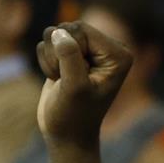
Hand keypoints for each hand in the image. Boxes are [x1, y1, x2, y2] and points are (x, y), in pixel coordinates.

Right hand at [35, 22, 132, 145]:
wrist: (67, 134)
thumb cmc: (74, 115)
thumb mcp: (74, 88)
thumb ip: (69, 57)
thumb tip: (58, 32)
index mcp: (117, 54)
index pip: (80, 29)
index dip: (68, 51)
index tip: (73, 77)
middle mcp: (106, 48)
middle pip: (67, 28)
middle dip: (58, 54)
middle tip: (65, 80)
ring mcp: (88, 50)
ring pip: (54, 34)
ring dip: (50, 59)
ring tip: (62, 80)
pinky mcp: (71, 54)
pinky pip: (47, 43)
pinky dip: (46, 62)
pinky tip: (57, 79)